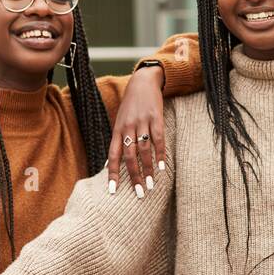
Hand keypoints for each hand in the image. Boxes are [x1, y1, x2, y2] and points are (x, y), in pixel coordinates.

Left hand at [107, 64, 166, 194]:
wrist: (143, 82)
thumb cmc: (130, 105)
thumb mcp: (120, 121)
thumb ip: (118, 140)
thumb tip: (111, 164)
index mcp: (117, 129)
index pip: (113, 155)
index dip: (113, 173)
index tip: (113, 191)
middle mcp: (128, 127)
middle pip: (129, 156)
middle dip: (134, 176)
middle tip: (139, 192)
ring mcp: (142, 122)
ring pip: (144, 150)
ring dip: (148, 169)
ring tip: (152, 184)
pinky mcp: (156, 117)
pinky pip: (158, 139)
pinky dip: (160, 154)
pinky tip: (162, 166)